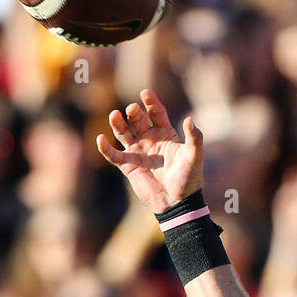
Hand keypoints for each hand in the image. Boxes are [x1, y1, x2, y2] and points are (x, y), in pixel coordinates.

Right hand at [96, 89, 203, 213]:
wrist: (177, 203)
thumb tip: (190, 119)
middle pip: (138, 120)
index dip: (151, 102)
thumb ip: (195, 138)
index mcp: (166, 134)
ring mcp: (138, 152)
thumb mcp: (194, 157)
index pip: (156, 113)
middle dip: (134, 113)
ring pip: (124, 133)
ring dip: (118, 123)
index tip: (145, 92)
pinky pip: (113, 155)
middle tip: (132, 110)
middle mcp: (150, 140)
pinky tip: (101, 139)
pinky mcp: (128, 166)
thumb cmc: (188, 179)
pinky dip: (105, 148)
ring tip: (114, 115)